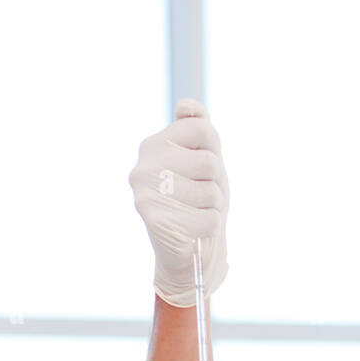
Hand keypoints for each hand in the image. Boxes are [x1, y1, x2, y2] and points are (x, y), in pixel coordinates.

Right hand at [128, 97, 228, 307]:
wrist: (187, 254)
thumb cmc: (198, 202)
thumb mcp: (203, 160)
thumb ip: (197, 130)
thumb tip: (188, 106)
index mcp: (154, 145)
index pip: (202, 129)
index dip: (214, 151)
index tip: (202, 170)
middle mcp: (143, 166)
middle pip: (209, 161)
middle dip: (215, 182)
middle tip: (201, 197)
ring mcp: (146, 194)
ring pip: (211, 191)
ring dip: (213, 206)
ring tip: (196, 213)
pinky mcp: (156, 222)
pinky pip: (208, 218)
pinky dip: (210, 227)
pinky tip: (194, 231)